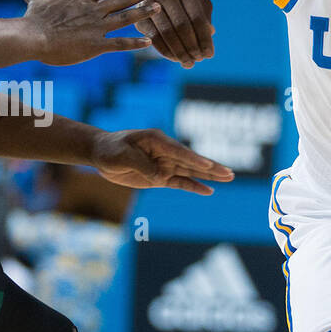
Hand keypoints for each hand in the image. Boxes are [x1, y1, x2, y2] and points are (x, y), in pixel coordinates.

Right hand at [16, 0, 161, 64]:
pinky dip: (135, 43)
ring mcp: (96, 27)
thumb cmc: (32, 22)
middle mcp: (93, 10)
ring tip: (159, 9)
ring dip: (144, 13)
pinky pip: (120, 44)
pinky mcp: (96, 45)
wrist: (32, 37)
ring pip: (126, 18)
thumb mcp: (35, 4)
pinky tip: (149, 41)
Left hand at [90, 128, 233, 194]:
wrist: (101, 155)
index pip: (179, 151)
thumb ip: (142, 165)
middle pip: (192, 161)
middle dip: (211, 167)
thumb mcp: (122, 156)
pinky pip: (181, 183)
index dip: (194, 159)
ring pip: (191, 172)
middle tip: (229, 172)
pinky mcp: (161, 177)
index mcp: (157, 140)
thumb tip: (161, 177)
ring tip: (229, 177)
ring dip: (209, 176)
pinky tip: (209, 190)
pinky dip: (194, 187)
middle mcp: (165, 152)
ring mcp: (165, 164)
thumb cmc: (110, 150)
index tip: (209, 165)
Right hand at [134, 0, 214, 68]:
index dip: (204, 39)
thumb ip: (206, 18)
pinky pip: (154, 37)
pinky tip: (174, 58)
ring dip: (179, 52)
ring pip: (167, 32)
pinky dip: (166, 51)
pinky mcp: (139, 17)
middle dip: (192, 47)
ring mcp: (150, 3)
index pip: (198, 18)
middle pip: (182, 26)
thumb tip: (211, 33)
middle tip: (198, 60)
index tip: (209, 55)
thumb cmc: (183, 3)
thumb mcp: (197, 5)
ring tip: (188, 63)